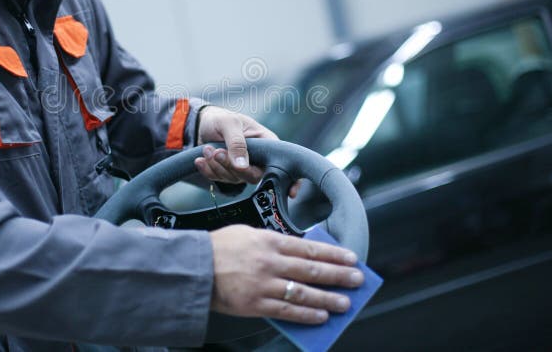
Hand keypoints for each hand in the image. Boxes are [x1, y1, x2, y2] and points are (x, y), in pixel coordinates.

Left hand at [194, 106, 302, 196]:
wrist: (201, 123)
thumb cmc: (221, 118)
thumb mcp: (230, 123)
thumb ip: (237, 143)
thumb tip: (243, 166)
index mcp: (267, 143)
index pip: (282, 164)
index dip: (291, 180)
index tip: (291, 193)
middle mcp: (258, 158)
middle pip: (252, 175)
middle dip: (231, 166)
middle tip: (216, 152)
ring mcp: (244, 167)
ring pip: (234, 178)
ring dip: (216, 166)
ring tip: (207, 149)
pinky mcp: (229, 173)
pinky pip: (220, 179)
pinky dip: (209, 170)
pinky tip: (201, 159)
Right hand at [209, 225, 362, 323]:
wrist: (194, 268)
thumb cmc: (219, 248)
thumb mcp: (248, 234)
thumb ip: (274, 243)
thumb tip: (300, 252)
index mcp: (269, 240)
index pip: (309, 248)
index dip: (334, 254)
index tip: (351, 258)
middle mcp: (270, 262)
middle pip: (312, 270)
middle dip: (339, 275)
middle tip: (357, 279)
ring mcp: (264, 284)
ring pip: (304, 293)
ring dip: (328, 298)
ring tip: (345, 302)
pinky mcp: (256, 304)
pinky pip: (287, 311)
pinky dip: (307, 314)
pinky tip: (321, 316)